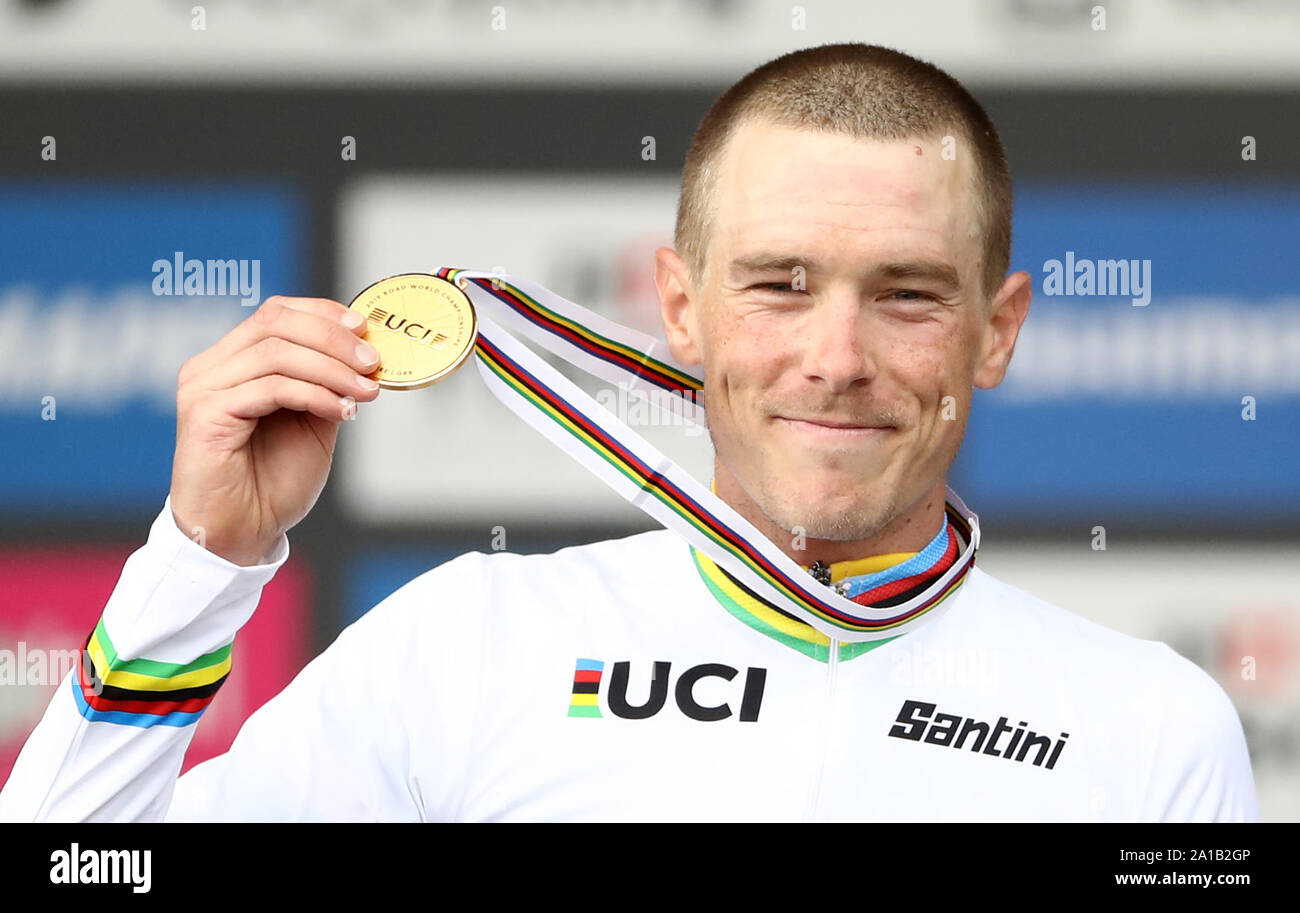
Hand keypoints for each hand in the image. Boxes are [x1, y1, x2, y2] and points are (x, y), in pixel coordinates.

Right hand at [169, 296, 381, 564]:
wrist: (242, 533)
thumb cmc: (271, 483)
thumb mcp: (313, 423)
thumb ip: (327, 384)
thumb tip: (363, 355)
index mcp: (232, 361)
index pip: (276, 312)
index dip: (323, 313)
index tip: (365, 328)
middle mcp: (211, 368)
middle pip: (275, 322)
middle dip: (333, 338)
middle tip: (372, 362)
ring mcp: (203, 388)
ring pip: (277, 353)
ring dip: (332, 370)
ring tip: (365, 392)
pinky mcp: (205, 414)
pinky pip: (271, 388)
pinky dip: (315, 395)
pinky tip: (341, 412)